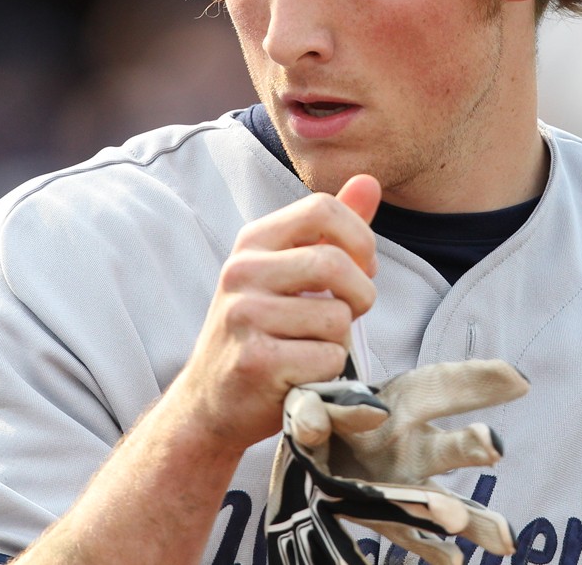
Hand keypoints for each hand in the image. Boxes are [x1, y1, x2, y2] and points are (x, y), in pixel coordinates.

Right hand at [168, 175, 381, 452]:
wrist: (211, 401)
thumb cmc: (262, 330)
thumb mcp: (288, 270)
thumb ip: (331, 229)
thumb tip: (369, 181)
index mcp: (252, 241)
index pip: (322, 209)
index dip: (360, 238)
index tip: (362, 266)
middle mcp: (241, 271)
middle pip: (334, 263)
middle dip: (361, 293)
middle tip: (352, 312)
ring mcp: (244, 316)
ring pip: (336, 317)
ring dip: (340, 340)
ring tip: (311, 347)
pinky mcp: (255, 362)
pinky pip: (327, 358)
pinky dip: (328, 371)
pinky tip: (300, 373)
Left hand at [266, 360, 529, 564]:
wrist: (312, 456)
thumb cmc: (320, 416)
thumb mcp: (307, 403)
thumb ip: (312, 408)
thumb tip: (339, 418)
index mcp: (398, 404)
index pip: (439, 388)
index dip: (476, 381)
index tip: (516, 381)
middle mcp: (413, 447)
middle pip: (445, 448)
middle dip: (469, 448)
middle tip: (494, 448)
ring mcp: (405, 488)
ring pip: (440, 502)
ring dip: (463, 515)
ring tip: (500, 536)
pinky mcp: (390, 522)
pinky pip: (413, 538)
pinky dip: (433, 551)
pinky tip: (453, 561)